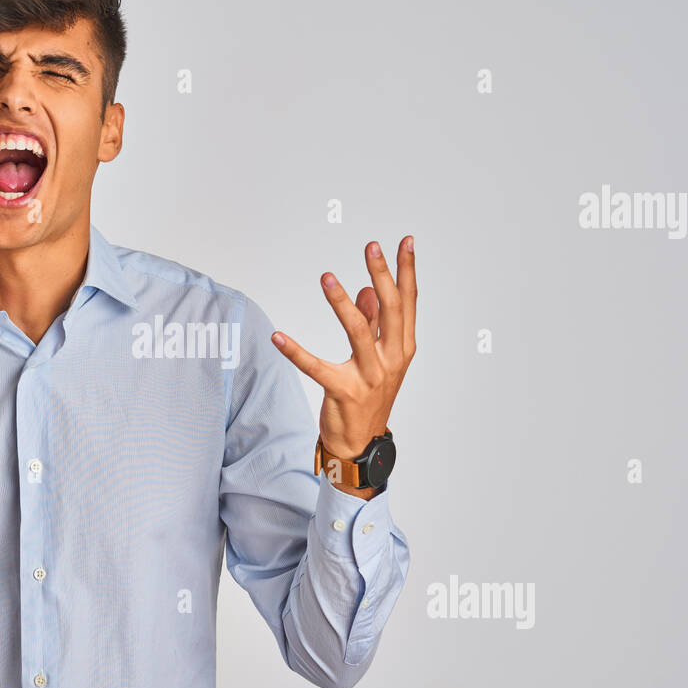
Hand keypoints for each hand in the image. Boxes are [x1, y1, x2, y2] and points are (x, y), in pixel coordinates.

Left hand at [270, 237, 417, 493]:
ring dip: (341, 302)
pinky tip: (279, 336)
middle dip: (382, 275)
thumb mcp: (378, 358)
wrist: (360, 444)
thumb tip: (370, 289)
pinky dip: (296, 351)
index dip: (407, 272)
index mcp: (402, 349)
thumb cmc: (369, 398)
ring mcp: (369, 377)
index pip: (407, 304)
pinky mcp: (343, 392)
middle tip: (371, 247)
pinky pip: (316, 368)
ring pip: (357, 333)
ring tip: (327, 277)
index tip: (406, 243)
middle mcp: (391, 361)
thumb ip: (374, 324)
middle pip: (390, 311)